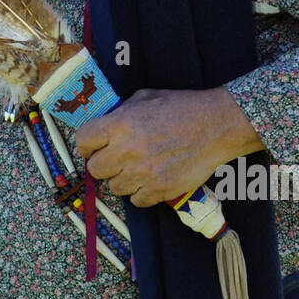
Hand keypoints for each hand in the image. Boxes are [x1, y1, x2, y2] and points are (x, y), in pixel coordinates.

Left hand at [75, 87, 264, 206]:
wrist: (216, 125)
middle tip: (116, 159)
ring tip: (138, 168)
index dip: (85, 145)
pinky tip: (151, 179)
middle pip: (95, 169)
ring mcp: (144, 173)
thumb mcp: (145, 98)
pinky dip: (141, 193)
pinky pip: (136, 201)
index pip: (83, 140)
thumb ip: (120, 113)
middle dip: (103, 164)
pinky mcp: (160, 189)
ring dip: (123, 179)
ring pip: (115, 187)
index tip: (92, 147)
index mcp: (120, 124)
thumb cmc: (182, 107)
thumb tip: (104, 126)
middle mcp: (128, 150)